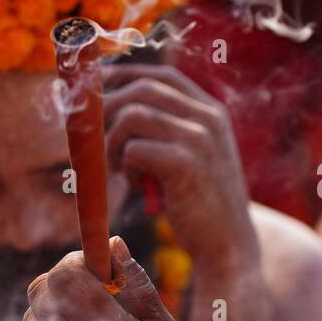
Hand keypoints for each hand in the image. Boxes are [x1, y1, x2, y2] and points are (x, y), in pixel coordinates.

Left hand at [103, 64, 256, 265]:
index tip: (98, 87)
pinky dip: (126, 168)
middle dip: (107, 108)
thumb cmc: (201, 203)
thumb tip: (111, 104)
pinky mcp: (184, 163)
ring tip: (122, 170)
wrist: (228, 244)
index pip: (163, 76)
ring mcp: (199, 138)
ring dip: (113, 143)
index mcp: (213, 113)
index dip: (125, 76)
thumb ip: (168, 129)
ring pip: (131, 116)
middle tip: (93, 135)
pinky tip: (141, 187)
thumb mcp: (194, 156)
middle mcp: (208, 119)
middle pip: (142, 89)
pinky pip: (133, 149)